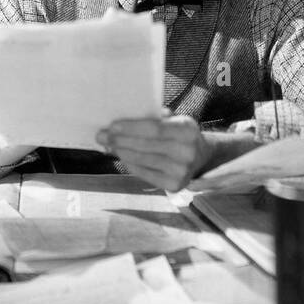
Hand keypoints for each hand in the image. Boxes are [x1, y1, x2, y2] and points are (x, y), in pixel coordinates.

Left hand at [97, 115, 213, 192]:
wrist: (202, 157)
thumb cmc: (180, 134)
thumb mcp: (174, 119)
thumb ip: (154, 118)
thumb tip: (121, 124)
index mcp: (187, 130)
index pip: (155, 128)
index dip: (131, 128)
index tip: (111, 126)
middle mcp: (187, 152)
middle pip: (146, 145)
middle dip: (120, 140)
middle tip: (101, 136)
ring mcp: (181, 171)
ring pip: (143, 160)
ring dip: (122, 152)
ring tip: (108, 146)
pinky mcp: (174, 185)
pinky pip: (145, 174)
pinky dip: (130, 165)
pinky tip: (121, 157)